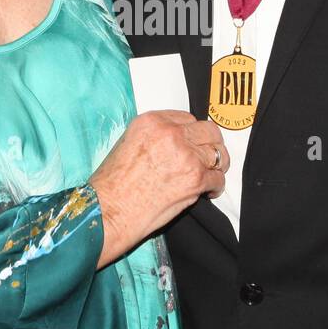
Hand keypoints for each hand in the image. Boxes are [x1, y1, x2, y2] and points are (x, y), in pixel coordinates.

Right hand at [91, 110, 229, 268]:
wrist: (109, 210)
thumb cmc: (112, 184)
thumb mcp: (127, 143)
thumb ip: (154, 137)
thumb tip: (175, 143)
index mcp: (152, 122)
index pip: (187, 118)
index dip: (192, 132)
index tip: (194, 142)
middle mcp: (171, 133)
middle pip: (208, 131)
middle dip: (210, 144)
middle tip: (208, 156)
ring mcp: (186, 155)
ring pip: (218, 153)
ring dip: (217, 164)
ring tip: (211, 174)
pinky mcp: (195, 178)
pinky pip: (218, 178)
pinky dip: (215, 187)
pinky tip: (209, 191)